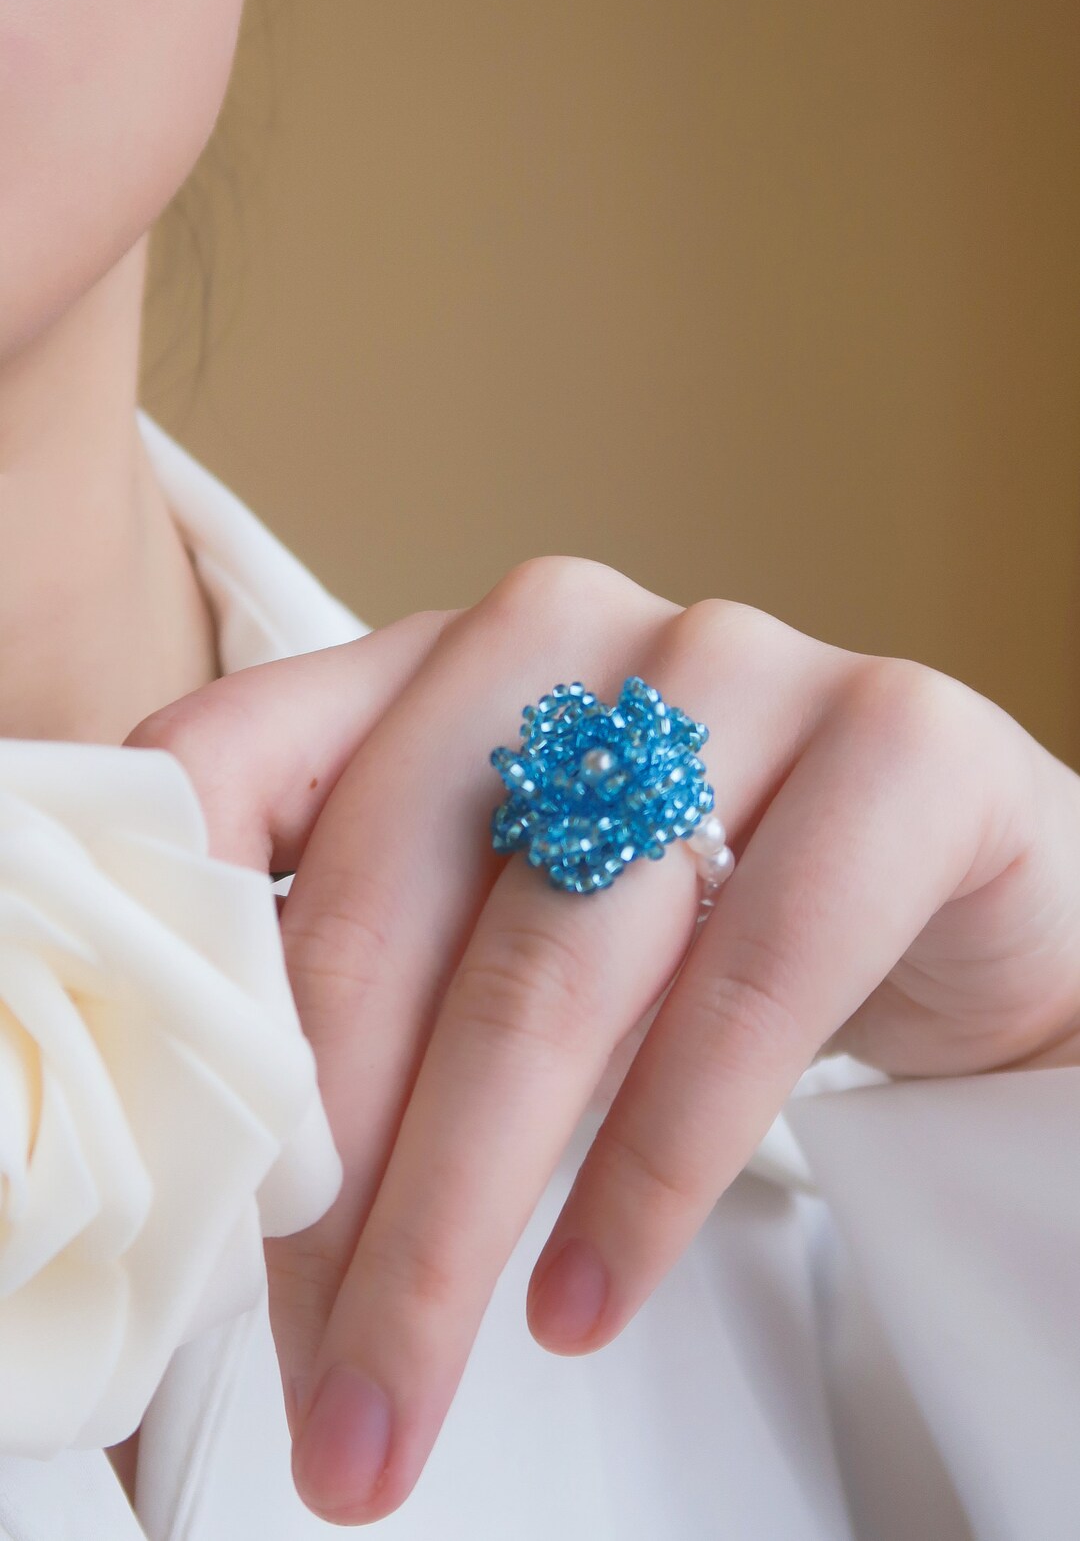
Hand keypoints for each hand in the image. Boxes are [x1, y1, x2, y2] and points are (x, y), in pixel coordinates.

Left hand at [127, 556, 1079, 1523]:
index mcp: (432, 660)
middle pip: (384, 909)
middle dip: (331, 1179)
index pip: (234, 762)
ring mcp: (736, 667)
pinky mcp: (899, 746)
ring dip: (462, 1210)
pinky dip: (658, 1164)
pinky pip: (757, 977)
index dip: (174, 964)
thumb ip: (387, 999)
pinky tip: (585, 1295)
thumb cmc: (701, 927)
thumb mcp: (510, 942)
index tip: (161, 1165)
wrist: (954, 899)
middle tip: (314, 1385)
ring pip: (554, 963)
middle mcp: (566, 634)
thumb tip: (236, 1198)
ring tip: (407, 1387)